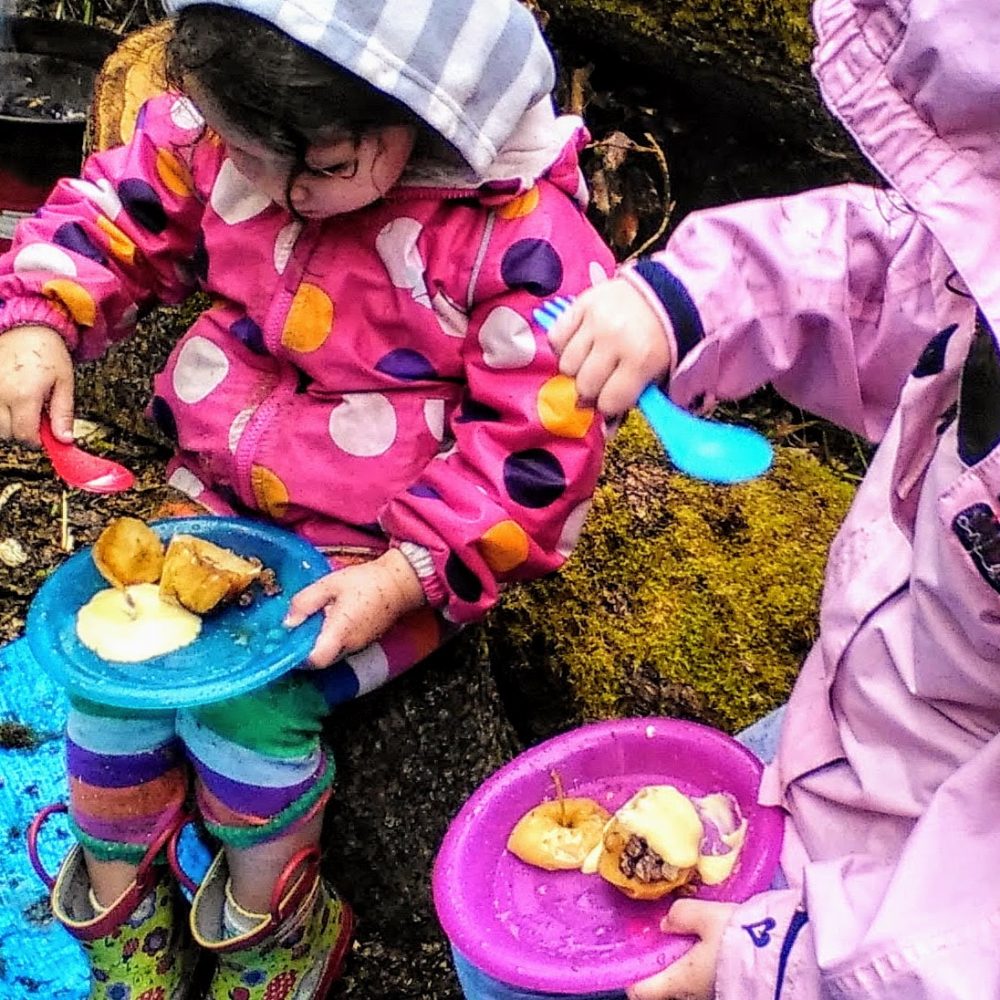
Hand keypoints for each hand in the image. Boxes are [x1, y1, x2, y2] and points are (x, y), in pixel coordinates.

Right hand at [0, 325, 74, 445]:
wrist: (24, 326)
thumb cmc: (47, 351)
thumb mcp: (64, 382)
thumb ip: (63, 413)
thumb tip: (64, 439)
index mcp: (24, 396)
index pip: (24, 436)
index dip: (36, 441)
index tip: (44, 436)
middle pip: (6, 433)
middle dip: (21, 432)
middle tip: (34, 418)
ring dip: (6, 424)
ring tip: (21, 407)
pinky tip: (9, 401)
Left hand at [284, 548, 425, 666]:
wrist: (398, 583)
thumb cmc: (365, 581)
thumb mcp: (330, 584)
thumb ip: (305, 602)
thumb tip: (287, 622)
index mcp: (340, 631)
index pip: (316, 659)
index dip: (299, 656)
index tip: (290, 640)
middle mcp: (349, 645)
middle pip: (321, 659)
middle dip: (306, 648)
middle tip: (298, 627)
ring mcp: (359, 645)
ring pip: (331, 653)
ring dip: (319, 642)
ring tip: (314, 620)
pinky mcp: (364, 641)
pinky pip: (342, 647)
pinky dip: (332, 638)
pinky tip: (331, 619)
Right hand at [546, 277, 671, 416]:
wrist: (666, 294)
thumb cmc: (660, 340)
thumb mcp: (657, 374)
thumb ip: (632, 401)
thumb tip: (606, 432)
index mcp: (640, 360)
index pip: (608, 402)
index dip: (609, 405)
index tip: (613, 398)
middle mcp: (615, 339)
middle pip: (584, 386)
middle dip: (592, 390)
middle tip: (600, 381)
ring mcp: (595, 320)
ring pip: (566, 364)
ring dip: (576, 369)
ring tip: (590, 361)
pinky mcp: (581, 304)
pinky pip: (556, 337)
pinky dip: (563, 346)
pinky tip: (578, 345)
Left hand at [626, 899, 734, 999]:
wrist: (785, 959)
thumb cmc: (740, 939)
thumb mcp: (707, 915)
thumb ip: (681, 915)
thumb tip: (665, 923)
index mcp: (678, 980)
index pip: (639, 991)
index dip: (630, 974)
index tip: (629, 954)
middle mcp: (692, 995)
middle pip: (665, 986)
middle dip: (661, 964)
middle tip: (662, 935)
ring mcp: (712, 995)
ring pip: (687, 983)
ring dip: (684, 962)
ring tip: (689, 934)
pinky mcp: (731, 990)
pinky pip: (706, 980)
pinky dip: (702, 964)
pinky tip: (712, 942)